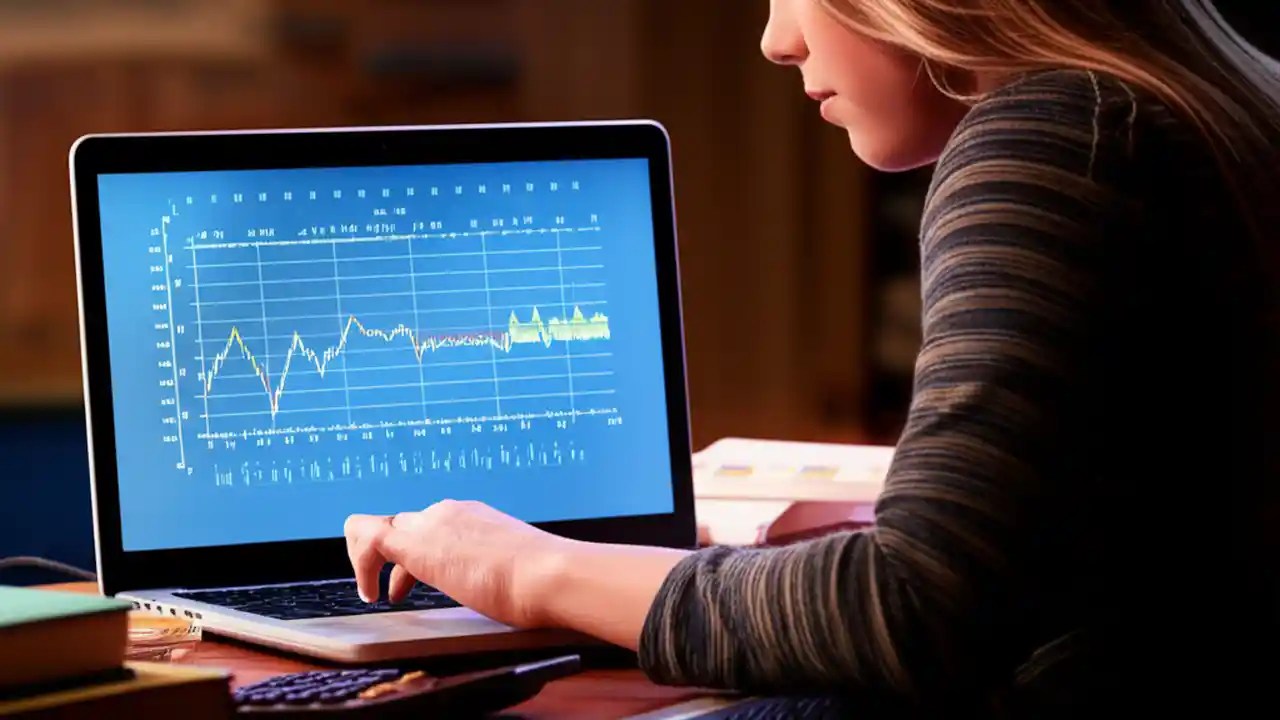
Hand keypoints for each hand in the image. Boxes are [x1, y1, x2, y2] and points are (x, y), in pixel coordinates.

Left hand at [343, 500, 569, 628]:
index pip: (429, 525)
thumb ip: (494, 568)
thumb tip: (495, 585)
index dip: (416, 553)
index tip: (416, 578)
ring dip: (369, 561)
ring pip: (377, 528)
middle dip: (389, 558)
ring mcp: (431, 524)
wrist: (545, 574)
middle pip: (399, 524)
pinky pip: (368, 541)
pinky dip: (362, 567)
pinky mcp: (416, 544)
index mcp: (472, 516)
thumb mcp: (512, 567)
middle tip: (391, 590)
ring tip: (373, 593)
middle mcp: (447, 512)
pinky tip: (372, 593)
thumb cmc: (540, 580)